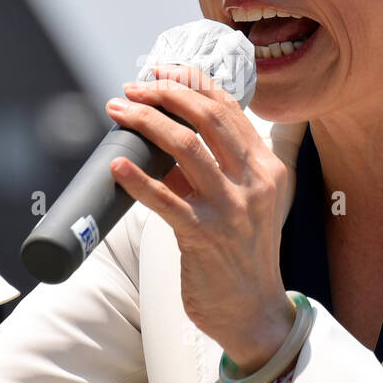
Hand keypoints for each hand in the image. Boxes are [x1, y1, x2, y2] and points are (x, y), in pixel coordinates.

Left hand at [106, 64, 295, 372]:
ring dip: (145, 121)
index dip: (193, 83)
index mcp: (266, 168)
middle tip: (134, 88)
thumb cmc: (242, 255)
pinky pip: (164, 199)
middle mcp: (254, 182)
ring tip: (119, 110)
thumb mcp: (243, 202)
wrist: (254, 312)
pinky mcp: (204, 237)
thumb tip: (166, 135)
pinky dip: (136, 179)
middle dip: (166, 93)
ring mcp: (231, 209)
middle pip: (207, 117)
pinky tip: (116, 166)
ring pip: (185, 146)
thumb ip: (214, 169)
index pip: (229, 109)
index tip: (163, 70)